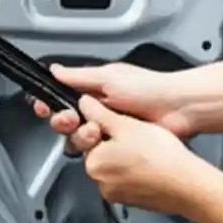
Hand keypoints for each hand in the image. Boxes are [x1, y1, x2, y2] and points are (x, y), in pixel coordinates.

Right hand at [31, 63, 196, 151]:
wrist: (178, 110)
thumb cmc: (149, 88)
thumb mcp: (109, 77)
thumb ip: (78, 76)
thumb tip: (54, 70)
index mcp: (93, 91)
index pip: (62, 98)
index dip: (50, 104)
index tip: (44, 108)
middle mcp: (98, 110)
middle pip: (66, 122)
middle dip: (65, 122)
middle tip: (73, 120)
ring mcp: (108, 129)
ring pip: (79, 139)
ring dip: (82, 136)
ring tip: (97, 131)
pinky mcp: (118, 147)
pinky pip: (98, 153)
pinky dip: (97, 150)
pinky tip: (104, 144)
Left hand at [71, 96, 217, 216]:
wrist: (188, 185)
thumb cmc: (160, 157)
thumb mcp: (127, 124)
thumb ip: (100, 113)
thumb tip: (84, 104)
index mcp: (93, 163)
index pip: (89, 138)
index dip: (105, 126)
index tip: (122, 124)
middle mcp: (100, 182)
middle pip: (102, 153)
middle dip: (116, 143)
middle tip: (138, 137)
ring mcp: (117, 194)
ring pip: (116, 167)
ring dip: (128, 157)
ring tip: (149, 151)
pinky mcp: (133, 201)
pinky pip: (130, 181)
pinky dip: (138, 172)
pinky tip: (153, 164)